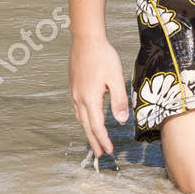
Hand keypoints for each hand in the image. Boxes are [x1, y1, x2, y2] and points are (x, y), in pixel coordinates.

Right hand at [69, 36, 129, 156]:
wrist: (86, 39)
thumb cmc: (103, 56)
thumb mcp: (116, 78)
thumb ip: (119, 100)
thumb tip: (121, 121)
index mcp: (90, 99)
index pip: (97, 126)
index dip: (103, 140)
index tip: (109, 151)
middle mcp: (79, 98)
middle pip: (86, 126)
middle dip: (93, 141)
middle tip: (100, 154)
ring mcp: (74, 92)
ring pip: (80, 118)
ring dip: (87, 131)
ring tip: (94, 140)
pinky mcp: (73, 86)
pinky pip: (77, 109)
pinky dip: (83, 119)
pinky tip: (87, 119)